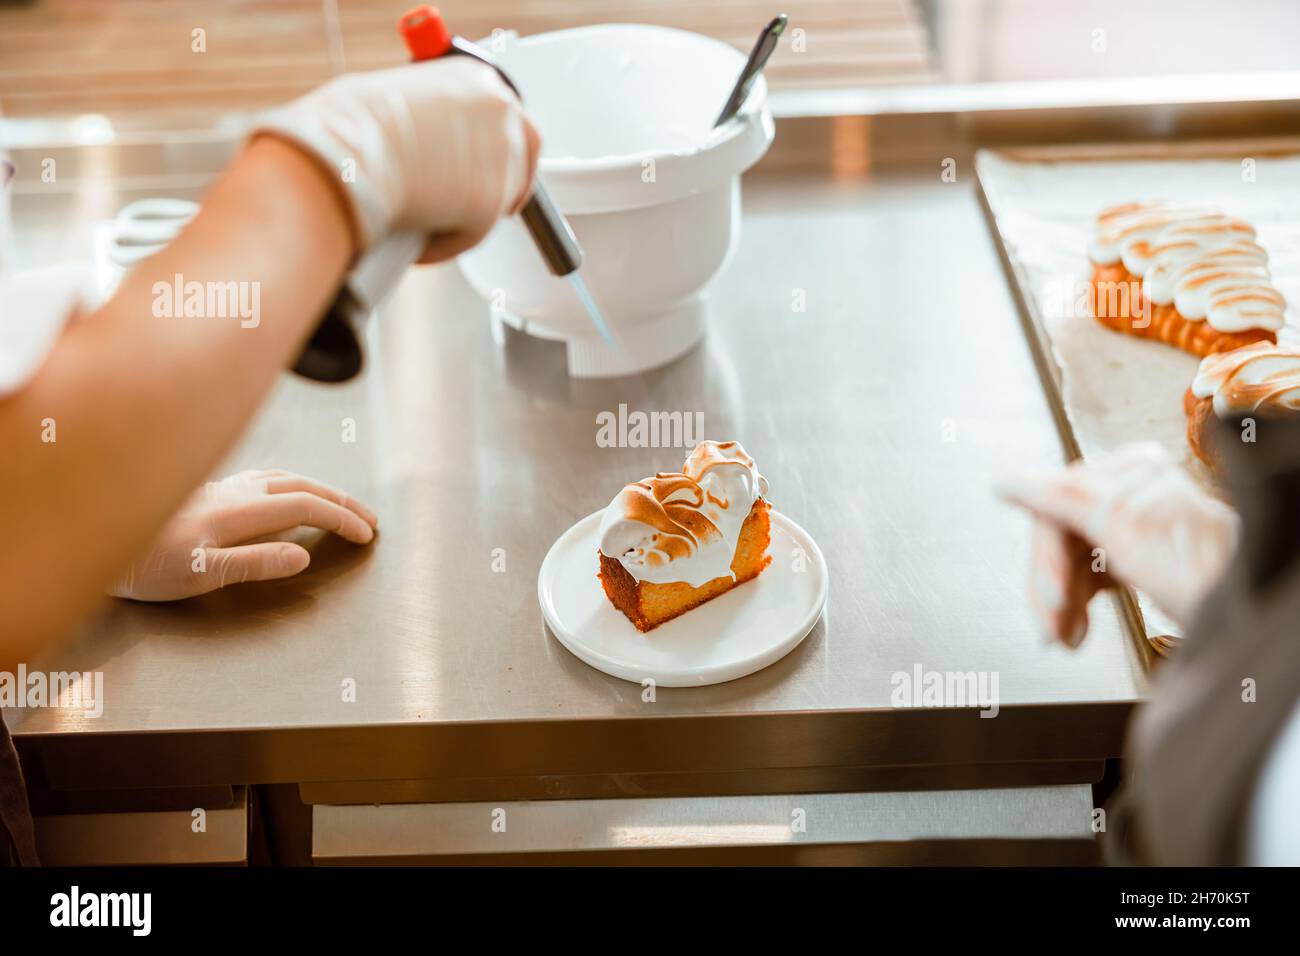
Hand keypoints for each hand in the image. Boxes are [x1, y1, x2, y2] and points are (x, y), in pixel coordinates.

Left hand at [109, 470, 377, 601]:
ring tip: (339, 504)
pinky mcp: (207, 490)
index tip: (366, 535)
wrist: (90, 538)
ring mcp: (220, 488)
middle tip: (369, 519)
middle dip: (342, 500)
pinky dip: (292, 484)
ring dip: (320, 489)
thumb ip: (255, 562)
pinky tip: (286, 493)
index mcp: (238, 511)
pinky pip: (263, 478)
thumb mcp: (200, 575)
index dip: (341, 519)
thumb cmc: (143, 568)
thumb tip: (303, 554)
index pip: (306, 507)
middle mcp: (233, 492)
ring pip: (284, 477)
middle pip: (302, 485)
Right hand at [254, 58, 539, 261]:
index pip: (510, 117)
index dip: (500, 148)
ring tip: (423, 224)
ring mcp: (503, 159)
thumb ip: (433, 119)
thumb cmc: (353, 126)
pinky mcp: (492, 205)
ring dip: (467, 218)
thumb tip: (429, 150)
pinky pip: (473, 236)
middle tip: (478, 209)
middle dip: (505, 186)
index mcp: (479, 79)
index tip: (489, 168)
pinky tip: (417, 242)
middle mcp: (502, 113)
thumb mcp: (401, 99)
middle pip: (523, 158)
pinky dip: (447, 244)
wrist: (349, 154)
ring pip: (497, 203)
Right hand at [996, 443, 1238, 645]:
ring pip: (1070, 560)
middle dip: (1054, 586)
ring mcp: (1135, 521)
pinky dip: (1077, 603)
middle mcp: (1134, 488)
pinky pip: (1085, 575)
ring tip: (1067, 634)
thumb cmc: (1210, 576)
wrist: (1250, 613)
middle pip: (1061, 534)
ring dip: (1062, 602)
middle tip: (1053, 626)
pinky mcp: (1137, 553)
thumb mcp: (1125, 529)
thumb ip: (1062, 497)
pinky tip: (1078, 624)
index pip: (1055, 504)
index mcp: (1134, 470)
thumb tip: (1006, 483)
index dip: (1046, 556)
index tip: (1035, 588)